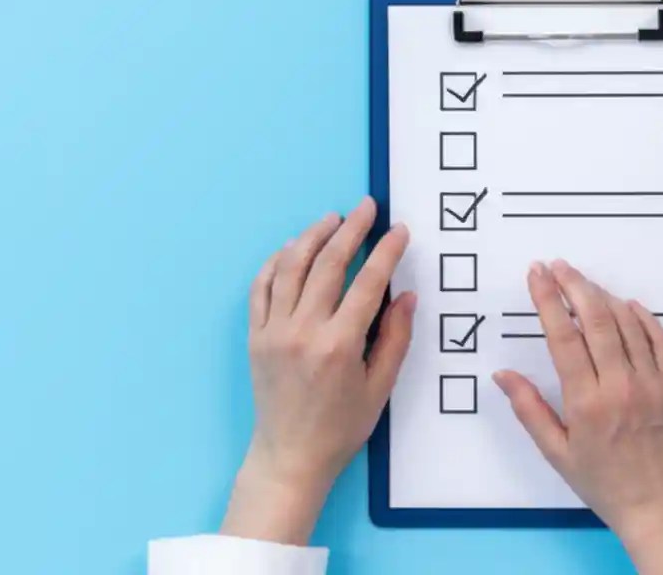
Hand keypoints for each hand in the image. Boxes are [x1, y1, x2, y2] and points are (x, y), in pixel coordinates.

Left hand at [221, 197, 415, 545]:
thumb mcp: (380, 386)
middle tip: (366, 207)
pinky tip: (292, 248)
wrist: (290, 456)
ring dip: (312, 236)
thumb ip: (395, 337)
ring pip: (291, 267)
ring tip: (332, 219)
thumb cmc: (341, 426)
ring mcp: (274, 331)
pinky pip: (261, 287)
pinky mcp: (255, 336)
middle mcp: (303, 331)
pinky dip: (276, 262)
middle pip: (327, 264)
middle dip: (351, 230)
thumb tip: (406, 294)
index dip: (386, 251)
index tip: (399, 230)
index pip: (368, 283)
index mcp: (339, 345)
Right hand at [494, 260, 662, 574]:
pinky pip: (659, 339)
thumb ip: (529, 410)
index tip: (536, 275)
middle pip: (595, 319)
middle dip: (573, 285)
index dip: (547, 300)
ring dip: (603, 296)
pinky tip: (627, 305)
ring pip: (627, 323)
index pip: (563, 337)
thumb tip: (503, 375)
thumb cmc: (605, 484)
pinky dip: (642, 317)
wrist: (659, 507)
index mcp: (586, 403)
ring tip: (583, 282)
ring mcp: (651, 383)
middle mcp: (620, 386)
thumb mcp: (558, 453)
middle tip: (557, 265)